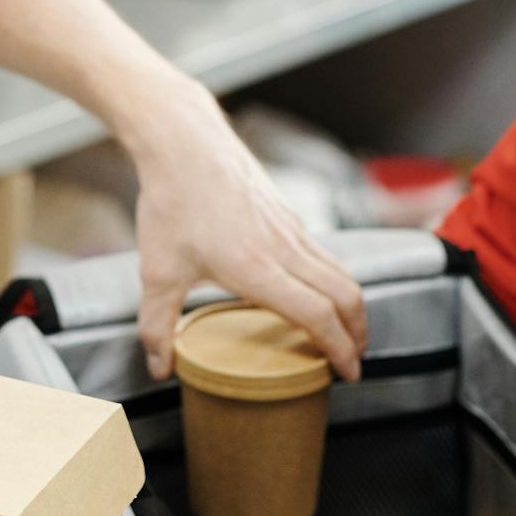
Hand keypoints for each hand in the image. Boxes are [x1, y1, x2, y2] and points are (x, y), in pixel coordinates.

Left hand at [128, 82, 367, 383]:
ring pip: (340, 272)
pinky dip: (332, 282)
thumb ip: (157, 326)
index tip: (349, 373)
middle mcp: (285, 248)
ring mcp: (290, 228)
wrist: (183, 142)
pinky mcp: (287, 215)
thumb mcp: (156, 272)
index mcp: (257, 268)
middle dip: (359, 334)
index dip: (340, 350)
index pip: (318, 316)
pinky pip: (323, 255)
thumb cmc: (171, 202)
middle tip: (353, 362)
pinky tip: (312, 293)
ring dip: (350, 307)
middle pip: (346, 296)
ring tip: (343, 332)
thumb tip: (160, 368)